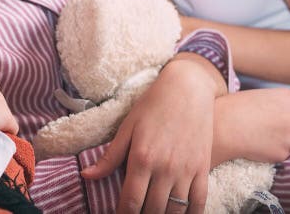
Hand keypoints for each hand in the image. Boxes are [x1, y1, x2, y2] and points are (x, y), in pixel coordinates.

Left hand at [81, 60, 217, 213]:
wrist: (188, 88)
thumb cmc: (153, 105)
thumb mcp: (127, 127)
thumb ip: (109, 157)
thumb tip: (86, 176)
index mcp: (141, 158)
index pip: (131, 201)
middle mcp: (165, 168)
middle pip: (152, 209)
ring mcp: (186, 170)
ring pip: (175, 210)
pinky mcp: (202, 168)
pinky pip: (199, 202)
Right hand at [211, 89, 289, 165]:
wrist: (224, 125)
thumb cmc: (235, 107)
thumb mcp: (258, 96)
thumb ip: (275, 103)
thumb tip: (279, 113)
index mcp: (289, 98)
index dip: (288, 111)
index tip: (277, 115)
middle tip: (271, 128)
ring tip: (270, 138)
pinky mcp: (284, 153)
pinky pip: (286, 153)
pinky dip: (277, 151)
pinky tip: (261, 146)